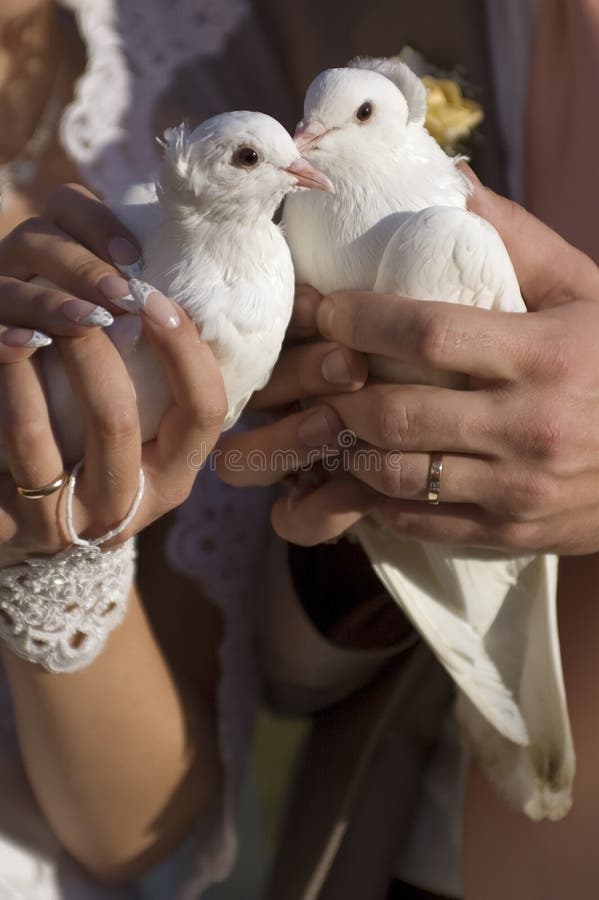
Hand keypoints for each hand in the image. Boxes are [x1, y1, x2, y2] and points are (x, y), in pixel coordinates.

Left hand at [0, 184, 225, 565]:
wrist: (40, 520)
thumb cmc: (103, 455)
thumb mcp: (148, 432)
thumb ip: (166, 385)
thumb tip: (174, 298)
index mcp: (174, 476)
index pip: (205, 411)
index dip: (185, 351)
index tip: (153, 297)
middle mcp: (126, 506)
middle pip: (115, 420)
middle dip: (89, 346)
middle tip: (72, 300)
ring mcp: (63, 521)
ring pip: (35, 432)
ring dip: (23, 359)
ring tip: (23, 319)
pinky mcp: (11, 524)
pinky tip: (2, 347)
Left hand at [219, 180, 598, 554]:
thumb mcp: (585, 294)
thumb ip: (519, 241)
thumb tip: (452, 182)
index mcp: (548, 356)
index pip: (432, 335)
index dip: (365, 321)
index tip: (327, 311)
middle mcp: (531, 427)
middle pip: (400, 414)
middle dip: (339, 394)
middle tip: (313, 374)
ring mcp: (519, 489)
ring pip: (399, 476)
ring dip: (349, 449)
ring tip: (330, 423)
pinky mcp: (511, 531)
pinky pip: (420, 520)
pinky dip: (378, 498)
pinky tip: (365, 473)